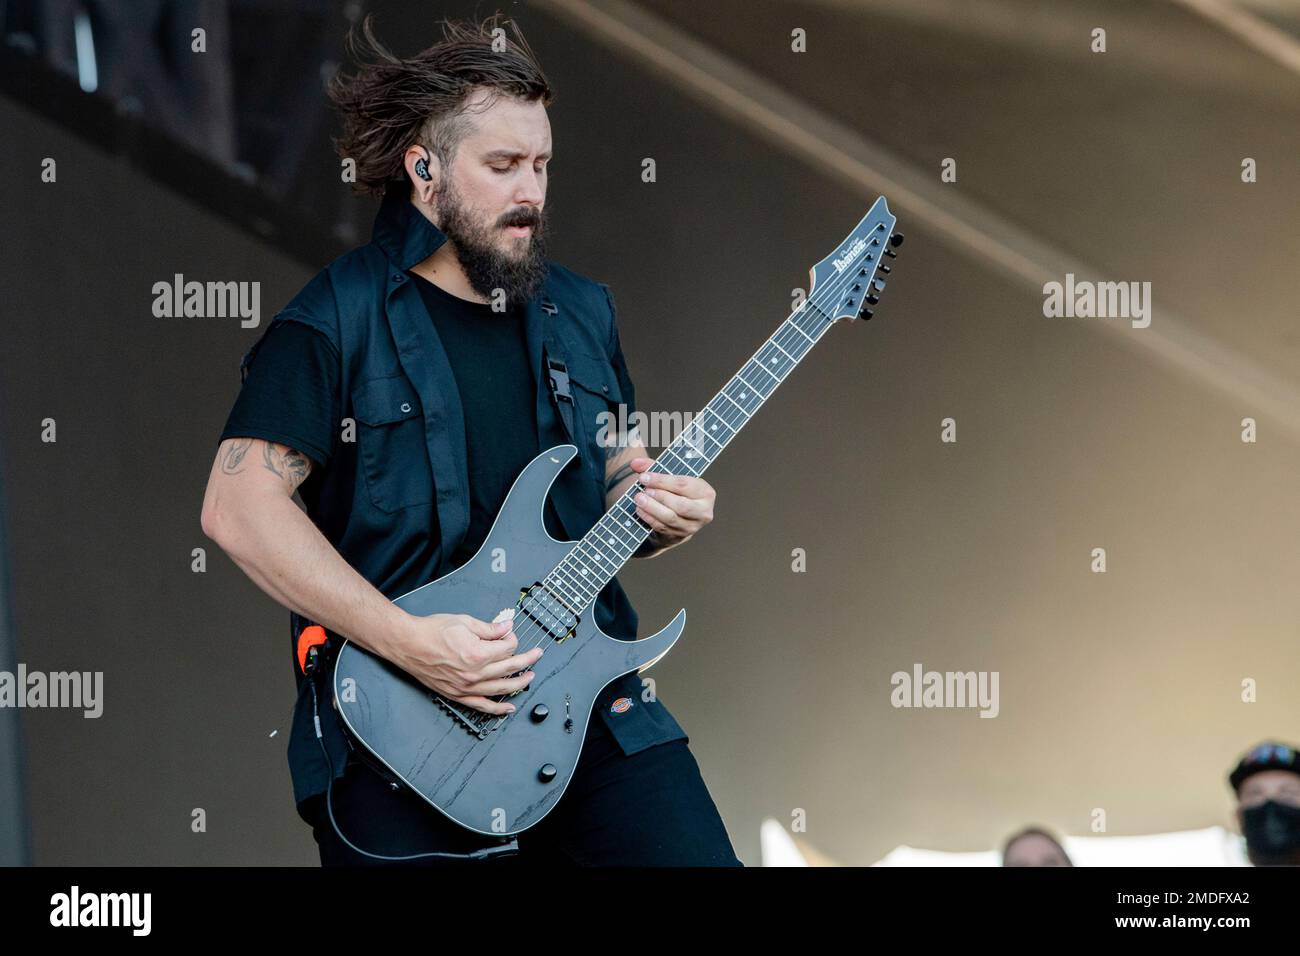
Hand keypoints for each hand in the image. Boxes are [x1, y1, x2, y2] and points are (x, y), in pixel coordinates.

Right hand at [389, 609, 541, 715]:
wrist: (408, 644)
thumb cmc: (431, 631)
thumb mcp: (464, 622)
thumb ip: (489, 628)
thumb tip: (507, 627)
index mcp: (478, 653)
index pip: (507, 648)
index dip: (512, 639)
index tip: (510, 634)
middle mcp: (474, 673)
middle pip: (509, 668)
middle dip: (527, 661)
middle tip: (537, 656)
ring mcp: (466, 687)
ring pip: (500, 688)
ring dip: (518, 684)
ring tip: (529, 679)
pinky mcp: (457, 694)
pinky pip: (481, 706)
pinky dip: (497, 709)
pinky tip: (509, 707)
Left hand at [629, 457, 715, 550]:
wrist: (679, 516)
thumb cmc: (676, 492)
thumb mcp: (669, 477)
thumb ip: (652, 467)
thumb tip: (635, 463)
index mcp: (705, 492)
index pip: (684, 485)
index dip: (662, 481)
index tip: (644, 477)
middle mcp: (703, 512)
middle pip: (681, 505)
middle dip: (660, 497)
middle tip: (643, 491)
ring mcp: (692, 527)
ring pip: (671, 518)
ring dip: (652, 508)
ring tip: (639, 499)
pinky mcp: (679, 536)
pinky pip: (663, 527)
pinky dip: (649, 518)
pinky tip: (640, 510)